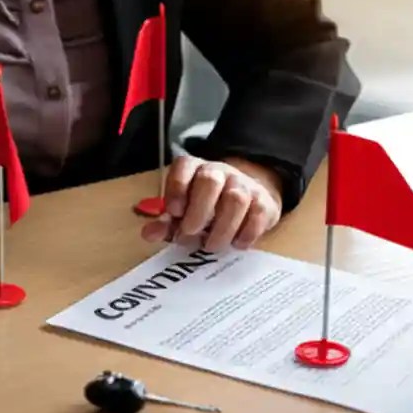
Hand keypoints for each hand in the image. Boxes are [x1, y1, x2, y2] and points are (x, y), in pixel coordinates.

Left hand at [140, 156, 282, 250]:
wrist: (248, 199)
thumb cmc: (207, 208)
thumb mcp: (184, 213)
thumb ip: (166, 223)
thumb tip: (148, 234)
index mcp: (194, 170)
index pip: (184, 166)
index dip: (177, 188)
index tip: (174, 212)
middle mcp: (219, 172)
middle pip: (210, 181)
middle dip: (199, 211)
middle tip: (191, 233)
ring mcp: (243, 184)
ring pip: (236, 198)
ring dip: (222, 228)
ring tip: (212, 245)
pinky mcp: (264, 201)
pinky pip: (258, 214)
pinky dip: (246, 233)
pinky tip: (236, 244)